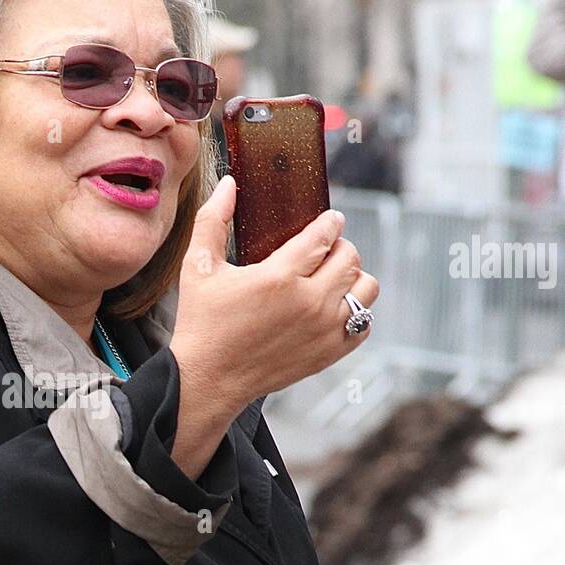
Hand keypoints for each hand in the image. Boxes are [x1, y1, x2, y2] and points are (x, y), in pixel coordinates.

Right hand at [167, 175, 379, 480]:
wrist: (208, 380)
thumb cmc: (201, 323)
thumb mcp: (198, 267)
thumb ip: (213, 220)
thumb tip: (228, 184)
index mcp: (279, 277)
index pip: (324, 236)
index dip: (330, 222)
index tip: (330, 219)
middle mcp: (309, 302)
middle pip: (350, 258)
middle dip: (340, 247)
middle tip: (324, 249)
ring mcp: (323, 330)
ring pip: (365, 289)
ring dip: (353, 277)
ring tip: (331, 278)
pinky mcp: (329, 353)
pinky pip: (364, 322)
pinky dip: (355, 310)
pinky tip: (331, 307)